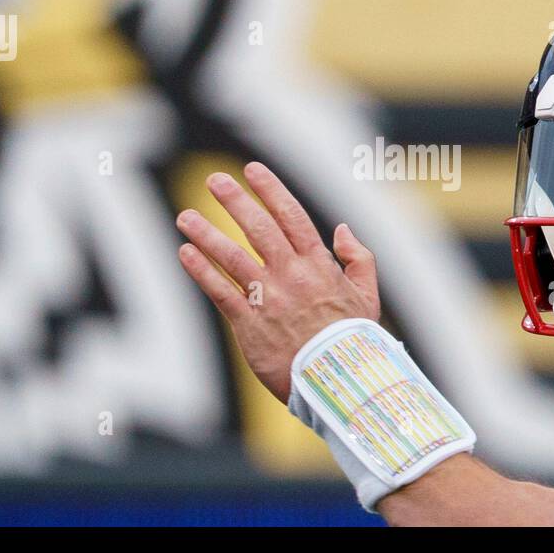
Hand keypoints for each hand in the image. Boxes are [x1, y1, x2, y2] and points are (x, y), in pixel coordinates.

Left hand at [175, 162, 380, 401]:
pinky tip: (185, 252)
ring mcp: (269, 298)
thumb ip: (359, 258)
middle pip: (259, 228)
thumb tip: (342, 228)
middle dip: (235, 201)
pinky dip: (201, 270)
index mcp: (319, 265)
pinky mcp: (250, 323)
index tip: (253, 170)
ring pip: (232, 257)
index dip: (270, 190)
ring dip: (206, 233)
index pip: (291, 216)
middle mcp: (292, 275)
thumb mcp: (368, 295)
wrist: (340, 382)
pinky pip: (220, 290)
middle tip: (214, 180)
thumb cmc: (354, 340)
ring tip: (185, 216)